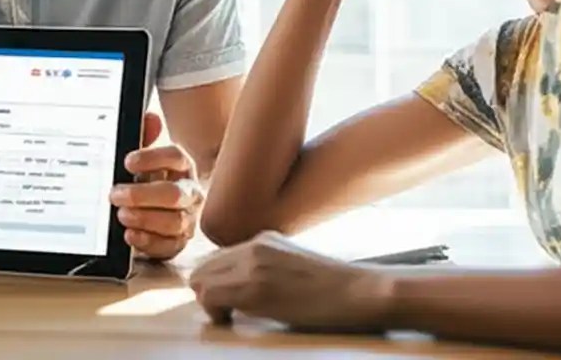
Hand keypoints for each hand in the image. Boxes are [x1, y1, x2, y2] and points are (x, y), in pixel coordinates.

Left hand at [109, 112, 200, 260]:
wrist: (152, 214)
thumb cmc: (146, 183)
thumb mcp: (141, 161)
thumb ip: (144, 139)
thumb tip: (151, 119)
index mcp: (181, 167)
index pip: (175, 157)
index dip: (152, 158)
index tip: (128, 161)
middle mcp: (189, 192)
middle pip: (174, 194)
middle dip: (142, 195)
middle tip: (116, 194)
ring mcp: (187, 219)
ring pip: (173, 221)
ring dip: (144, 219)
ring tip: (121, 215)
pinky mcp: (178, 243)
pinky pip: (169, 246)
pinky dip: (148, 241)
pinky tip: (131, 235)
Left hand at [189, 231, 391, 331]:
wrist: (361, 292)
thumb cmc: (336, 289)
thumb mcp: (295, 266)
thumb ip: (267, 268)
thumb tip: (239, 287)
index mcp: (264, 239)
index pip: (215, 258)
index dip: (214, 283)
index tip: (228, 303)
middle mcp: (254, 246)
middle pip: (202, 267)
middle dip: (207, 292)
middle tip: (228, 313)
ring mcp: (253, 265)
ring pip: (199, 280)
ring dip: (209, 302)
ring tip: (232, 316)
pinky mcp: (256, 288)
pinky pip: (209, 296)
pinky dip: (214, 312)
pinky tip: (234, 320)